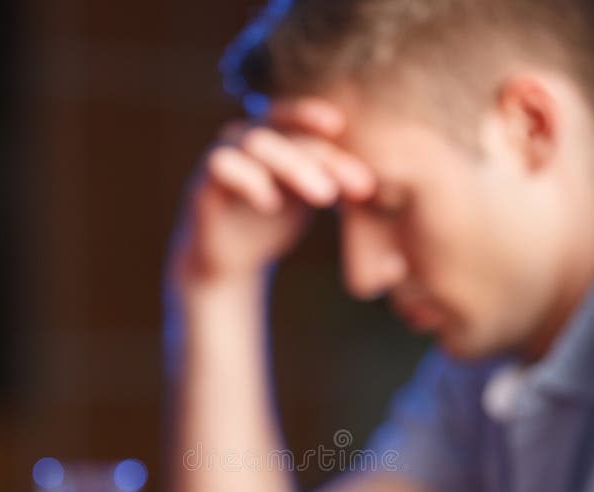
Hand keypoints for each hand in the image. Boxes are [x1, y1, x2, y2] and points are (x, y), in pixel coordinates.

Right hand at [170, 97, 376, 288]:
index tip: (366, 165)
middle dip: (324, 157)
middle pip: (288, 129)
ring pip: (257, 142)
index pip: (310, 129)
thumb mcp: (309, 199)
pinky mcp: (203, 181)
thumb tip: (391, 177)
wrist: (225, 260)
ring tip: (323, 197)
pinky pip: (222, 165)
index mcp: (278, 135)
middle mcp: (250, 135)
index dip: (341, 148)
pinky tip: (271, 201)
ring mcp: (225, 154)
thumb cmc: (271, 222)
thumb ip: (337, 181)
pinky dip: (248, 179)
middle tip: (356, 187)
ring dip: (294, 166)